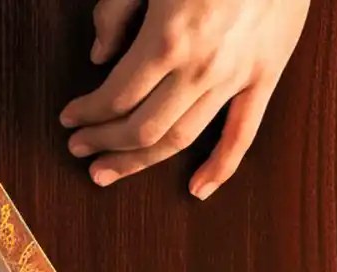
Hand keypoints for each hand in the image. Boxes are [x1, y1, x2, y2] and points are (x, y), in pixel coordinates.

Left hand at [61, 0, 308, 199]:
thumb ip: (115, 12)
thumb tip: (99, 57)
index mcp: (166, 40)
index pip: (115, 98)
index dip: (87, 114)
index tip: (69, 118)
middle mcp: (200, 67)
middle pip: (141, 128)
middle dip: (103, 144)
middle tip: (78, 149)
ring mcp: (236, 76)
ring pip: (181, 138)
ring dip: (138, 162)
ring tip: (107, 172)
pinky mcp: (267, 75)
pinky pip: (244, 132)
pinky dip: (222, 166)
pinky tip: (198, 190)